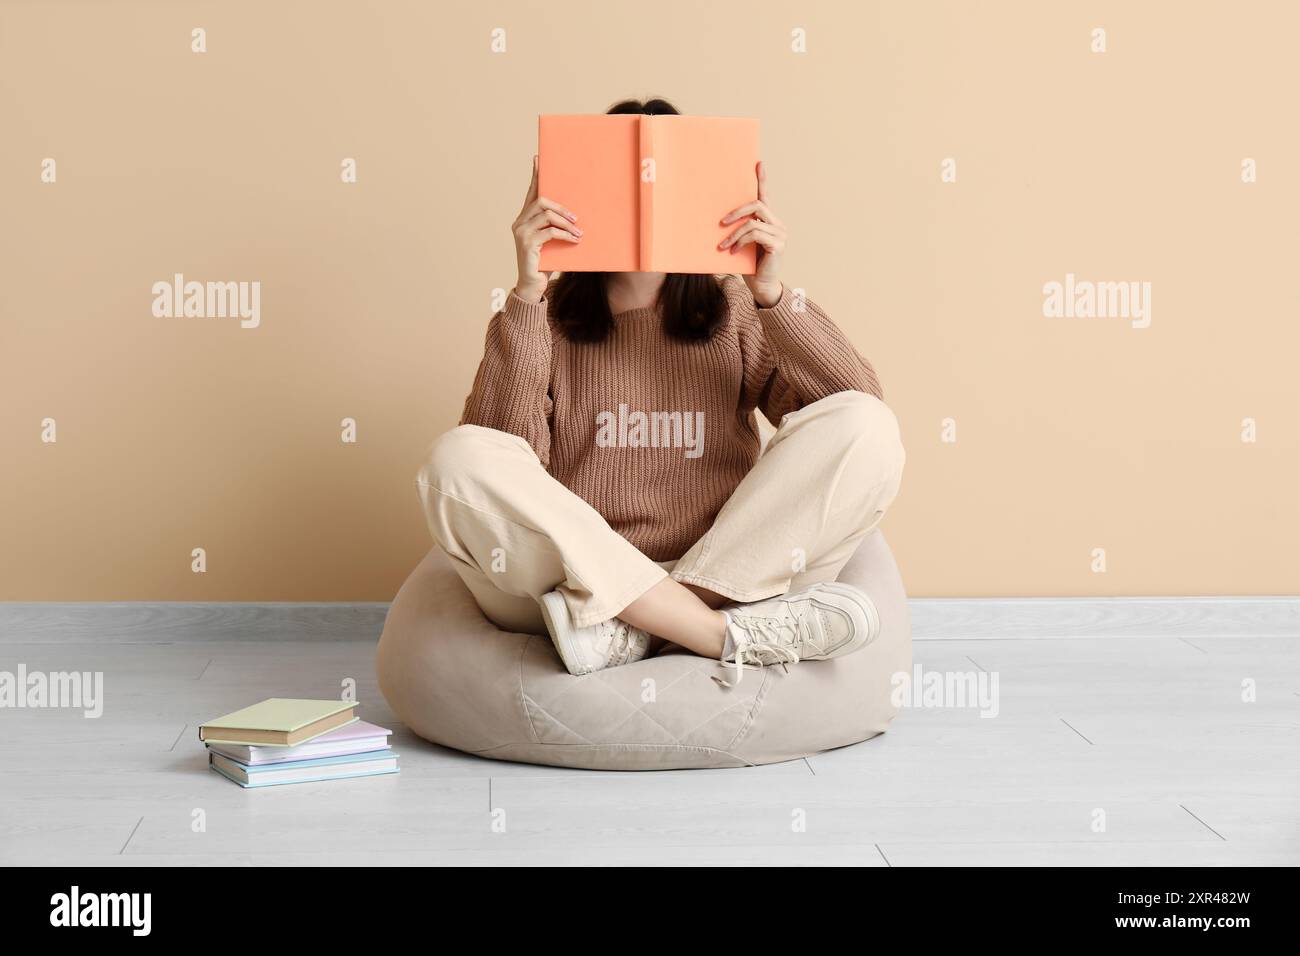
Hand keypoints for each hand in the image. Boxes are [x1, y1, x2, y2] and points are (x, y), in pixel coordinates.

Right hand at [512, 156, 580, 301]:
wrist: (532, 286)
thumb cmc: (545, 263)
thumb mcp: (551, 242)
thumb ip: (555, 227)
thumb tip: (575, 216)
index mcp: (524, 219)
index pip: (531, 193)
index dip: (535, 176)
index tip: (538, 159)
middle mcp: (519, 222)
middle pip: (541, 201)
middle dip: (561, 207)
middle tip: (576, 218)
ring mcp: (521, 233)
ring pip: (546, 215)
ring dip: (566, 222)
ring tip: (579, 232)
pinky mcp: (527, 243)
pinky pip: (550, 232)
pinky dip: (565, 235)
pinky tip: (575, 240)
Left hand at [719, 161, 784, 307]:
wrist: (761, 286)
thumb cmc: (749, 265)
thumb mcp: (742, 244)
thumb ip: (740, 229)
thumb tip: (720, 219)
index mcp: (769, 221)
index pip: (765, 196)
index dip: (762, 180)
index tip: (758, 163)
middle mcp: (777, 224)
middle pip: (757, 204)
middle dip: (737, 211)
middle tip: (721, 222)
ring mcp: (780, 234)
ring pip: (752, 222)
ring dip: (734, 234)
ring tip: (722, 246)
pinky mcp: (778, 245)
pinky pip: (755, 235)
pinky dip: (740, 242)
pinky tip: (732, 252)